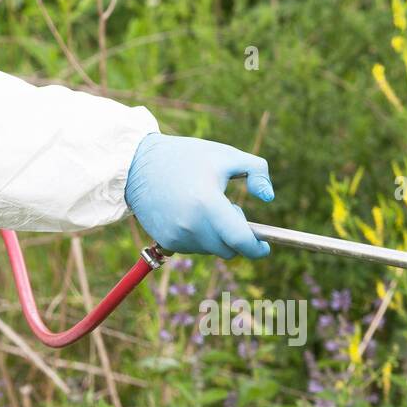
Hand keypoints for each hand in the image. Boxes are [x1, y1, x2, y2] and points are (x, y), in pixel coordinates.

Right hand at [125, 133, 272, 258]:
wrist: (137, 164)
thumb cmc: (186, 157)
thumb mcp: (226, 156)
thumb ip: (257, 171)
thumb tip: (268, 197)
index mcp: (208, 204)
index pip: (240, 240)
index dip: (257, 249)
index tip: (264, 247)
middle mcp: (192, 226)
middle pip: (228, 249)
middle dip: (236, 235)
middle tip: (230, 208)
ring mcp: (177, 237)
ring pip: (211, 250)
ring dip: (217, 236)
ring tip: (206, 207)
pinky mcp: (166, 241)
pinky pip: (194, 248)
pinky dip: (200, 237)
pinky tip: (191, 214)